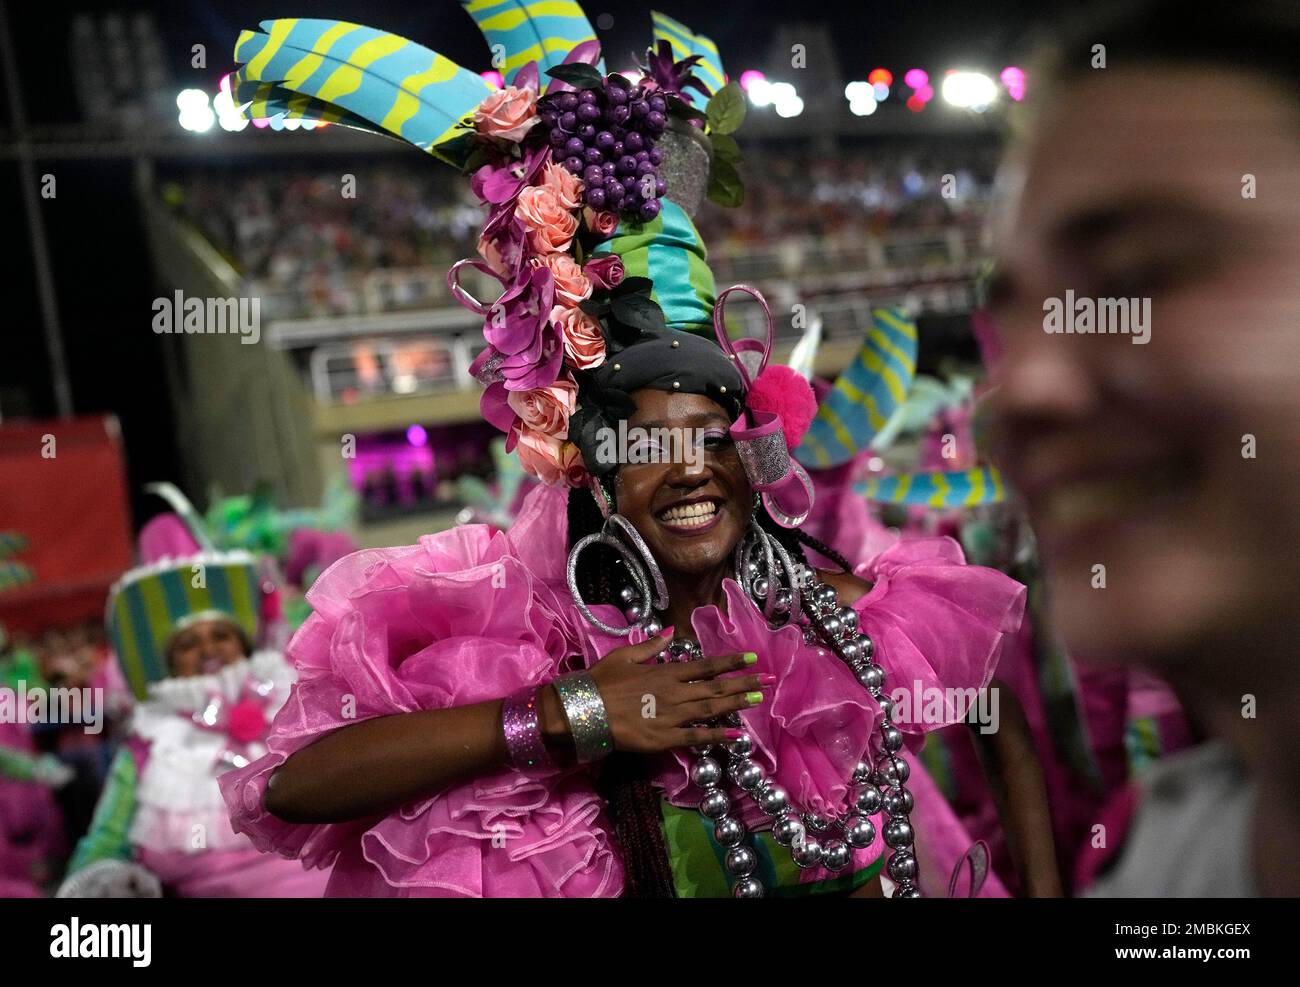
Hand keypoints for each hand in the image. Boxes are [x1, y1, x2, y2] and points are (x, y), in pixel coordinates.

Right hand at [544, 633, 769, 754]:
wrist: (584, 711)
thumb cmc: (602, 682)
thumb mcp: (624, 656)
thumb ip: (651, 645)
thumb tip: (670, 629)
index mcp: (666, 672)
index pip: (706, 666)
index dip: (730, 663)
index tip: (751, 659)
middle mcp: (675, 692)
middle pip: (716, 688)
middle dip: (743, 684)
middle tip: (767, 682)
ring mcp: (672, 716)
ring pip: (712, 709)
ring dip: (737, 704)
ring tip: (759, 701)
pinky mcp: (666, 738)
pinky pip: (697, 736)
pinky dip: (719, 736)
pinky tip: (738, 736)